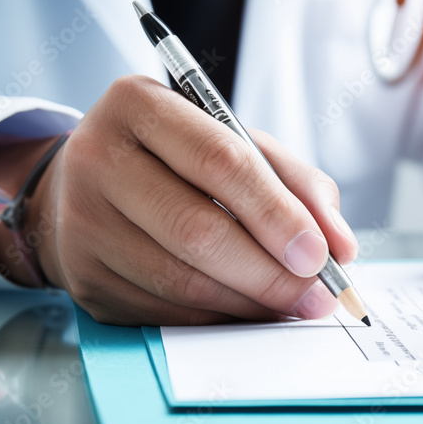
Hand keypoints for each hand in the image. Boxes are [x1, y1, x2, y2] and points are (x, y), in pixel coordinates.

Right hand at [27, 75, 357, 324]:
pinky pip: (163, 311)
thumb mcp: (237, 144)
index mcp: (139, 106)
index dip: (277, 213)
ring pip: (180, 280)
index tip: (320, 253)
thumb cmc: (178, 159)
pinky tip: (247, 310)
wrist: (87, 183)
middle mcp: (98, 160)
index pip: (220, 162)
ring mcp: (82, 223)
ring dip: (249, 302)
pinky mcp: (84, 278)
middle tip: (317, 294)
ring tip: (292, 304)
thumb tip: (340, 245)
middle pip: (198, 230)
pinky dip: (217, 317)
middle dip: (270, 272)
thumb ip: (296, 184)